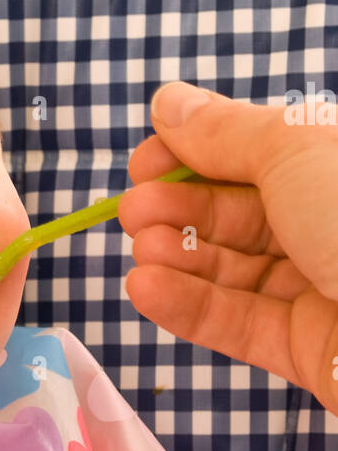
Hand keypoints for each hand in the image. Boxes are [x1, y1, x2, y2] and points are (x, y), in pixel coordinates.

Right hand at [118, 81, 337, 415]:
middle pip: (238, 210)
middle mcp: (332, 222)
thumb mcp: (296, 150)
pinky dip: (188, 306)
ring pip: (233, 268)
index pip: (253, 151)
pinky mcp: (310, 349)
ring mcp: (324, 287)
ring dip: (178, 255)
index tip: (143, 160)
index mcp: (335, 164)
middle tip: (134, 211)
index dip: (193, 153)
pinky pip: (239, 324)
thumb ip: (224, 131)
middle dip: (179, 206)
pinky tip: (146, 287)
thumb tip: (169, 101)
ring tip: (141, 249)